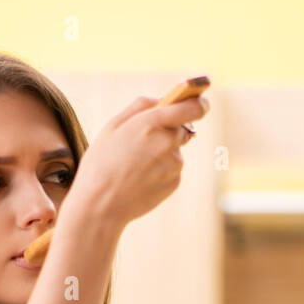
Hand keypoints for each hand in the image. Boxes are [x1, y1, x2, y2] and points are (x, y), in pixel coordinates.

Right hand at [67, 93, 208, 227]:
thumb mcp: (113, 125)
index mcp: (151, 123)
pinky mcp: (175, 181)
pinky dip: (161, 170)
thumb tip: (162, 100)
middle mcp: (167, 142)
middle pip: (182, 128)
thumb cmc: (101, 162)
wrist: (101, 204)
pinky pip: (173, 168)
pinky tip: (141, 177)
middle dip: (169, 131)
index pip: (192, 107)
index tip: (202, 102)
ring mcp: (174, 163)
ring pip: (175, 149)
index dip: (199, 103)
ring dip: (163, 152)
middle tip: (144, 143)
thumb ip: (140, 106)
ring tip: (137, 165)